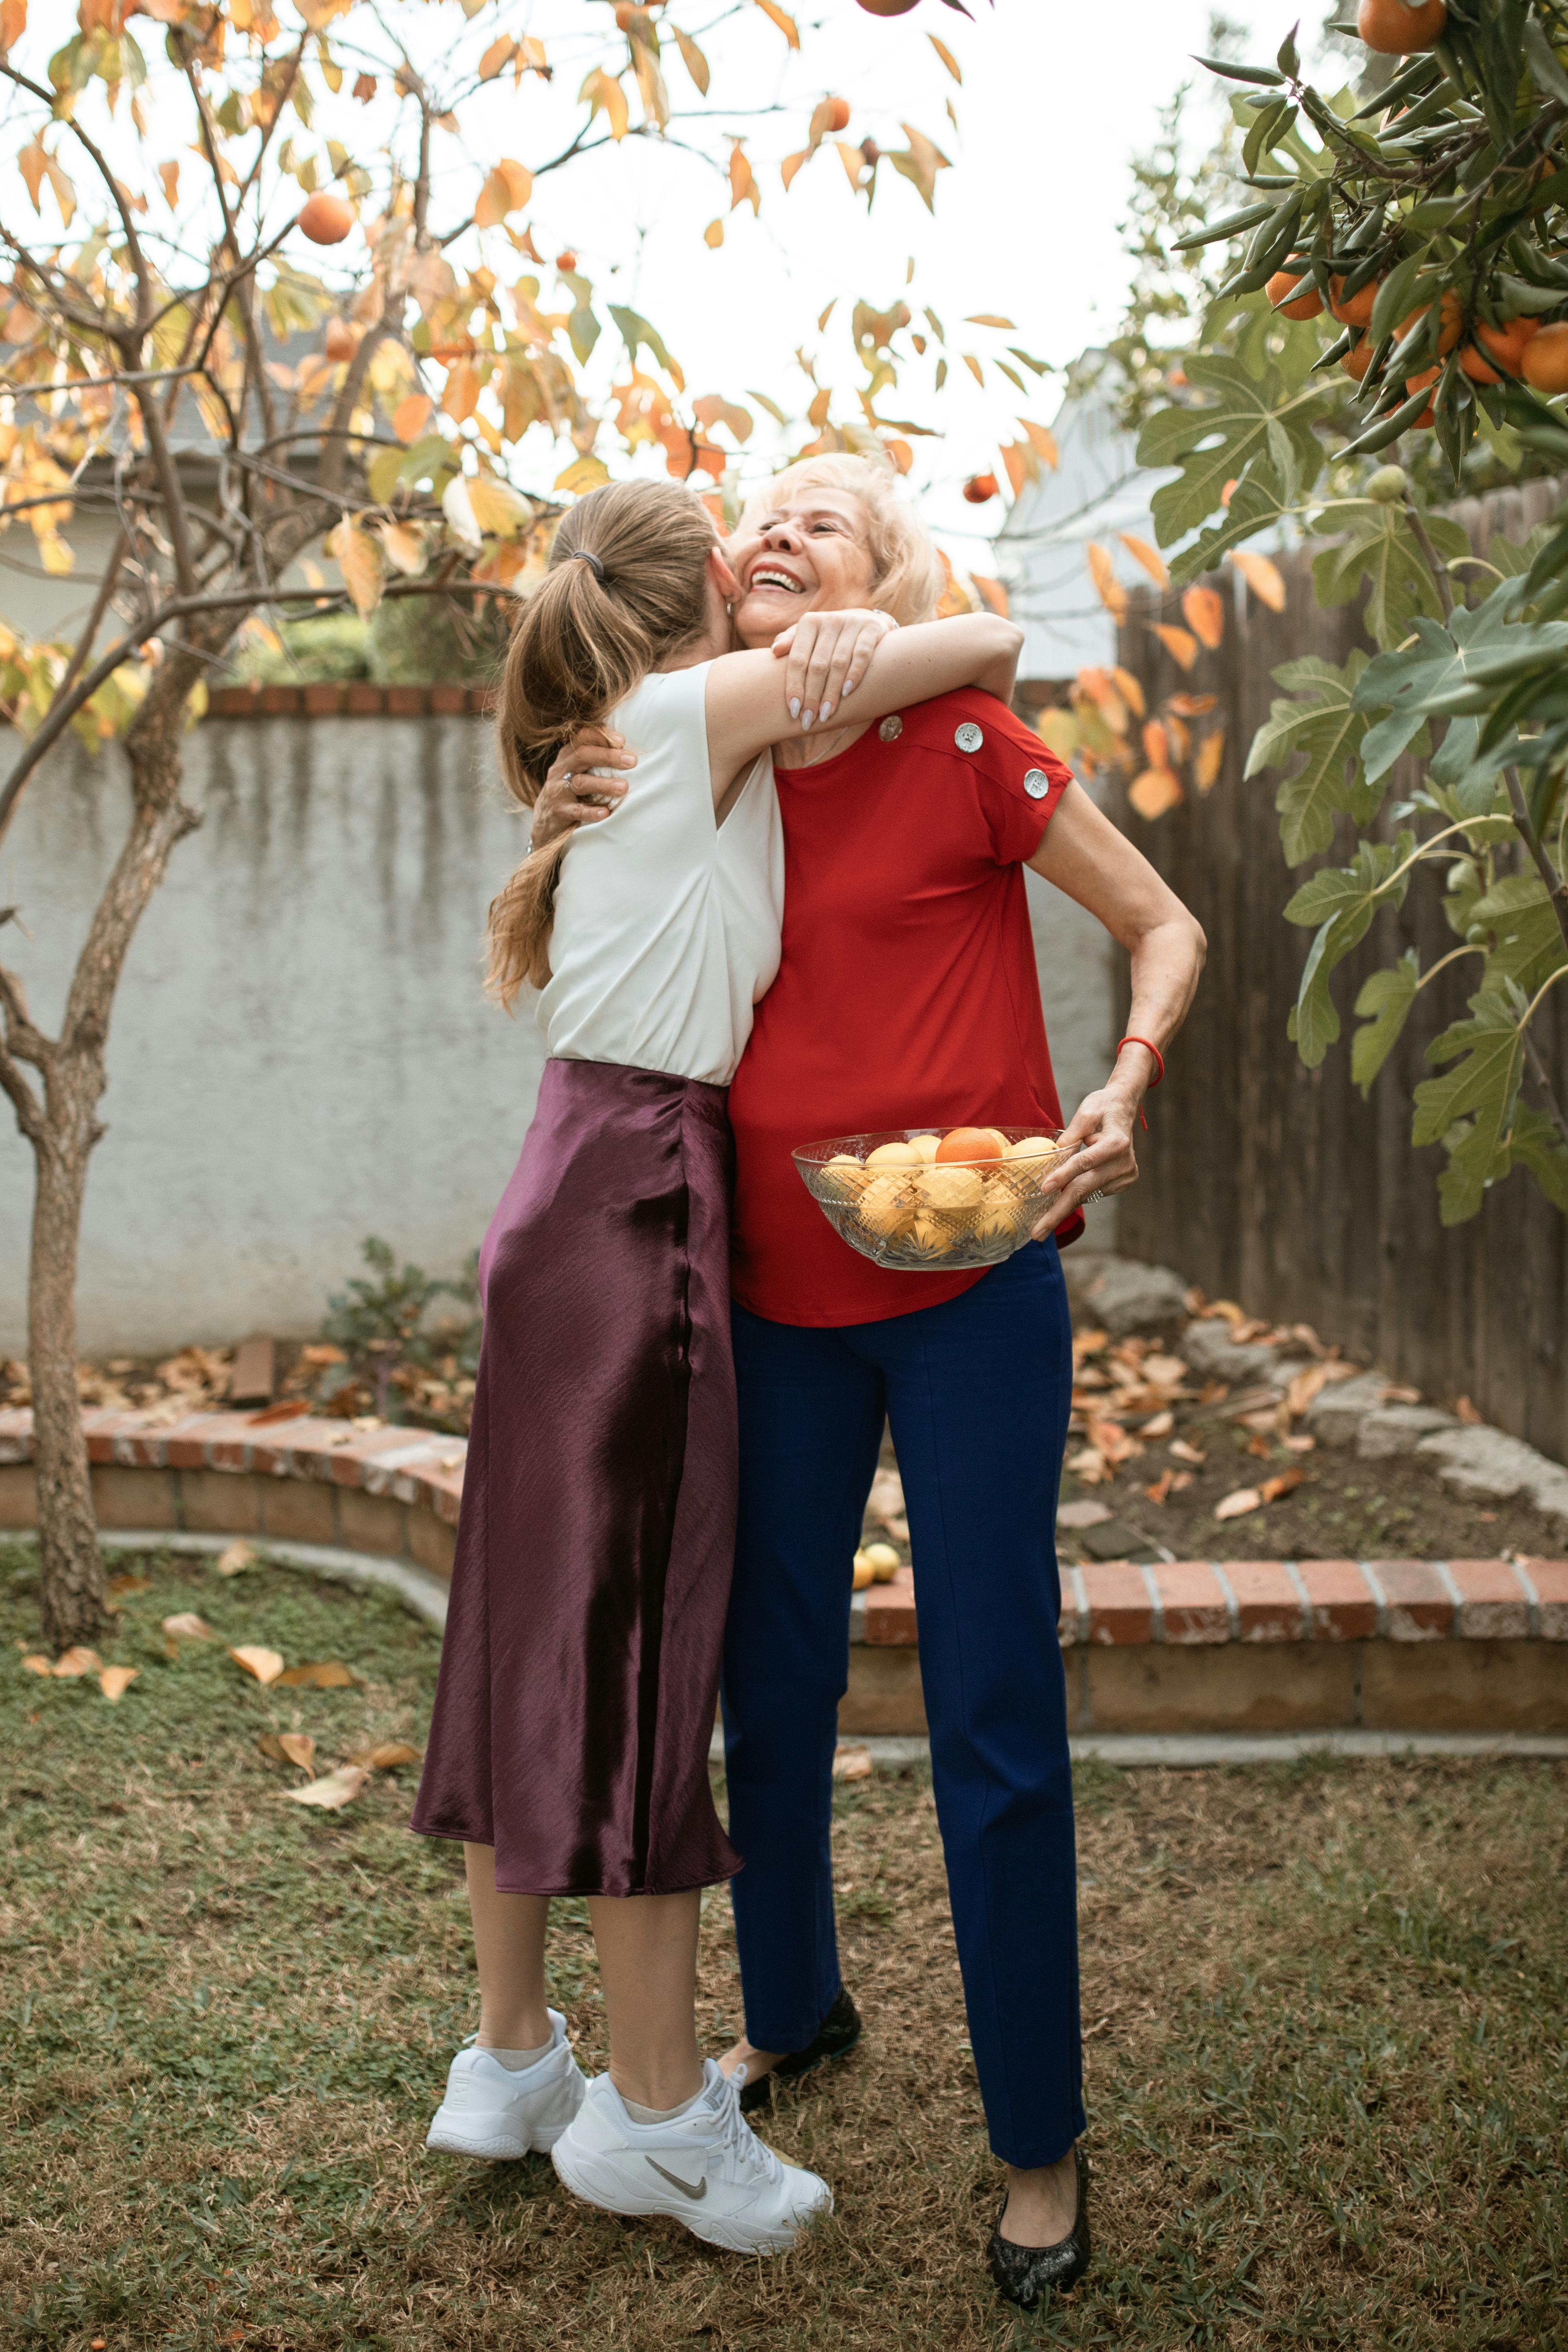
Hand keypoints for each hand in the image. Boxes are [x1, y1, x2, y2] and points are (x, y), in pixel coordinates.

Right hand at [528, 727, 635, 849]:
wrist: (545, 820)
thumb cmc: (571, 791)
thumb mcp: (578, 770)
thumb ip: (595, 758)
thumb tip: (627, 748)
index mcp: (567, 756)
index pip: (582, 737)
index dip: (602, 736)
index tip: (623, 740)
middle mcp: (560, 769)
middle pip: (582, 755)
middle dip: (608, 756)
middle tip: (631, 761)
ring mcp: (558, 790)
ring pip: (581, 783)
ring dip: (604, 784)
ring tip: (624, 787)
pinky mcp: (559, 811)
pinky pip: (576, 810)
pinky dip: (591, 811)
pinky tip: (606, 812)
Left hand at [770, 606, 897, 728]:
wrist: (864, 621)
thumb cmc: (828, 637)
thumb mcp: (807, 636)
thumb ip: (790, 643)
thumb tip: (775, 652)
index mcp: (809, 622)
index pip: (798, 659)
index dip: (794, 686)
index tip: (793, 711)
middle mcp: (829, 620)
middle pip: (817, 665)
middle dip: (812, 696)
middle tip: (808, 720)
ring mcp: (852, 623)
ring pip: (839, 663)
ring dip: (831, 692)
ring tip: (826, 714)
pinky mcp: (872, 628)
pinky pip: (862, 655)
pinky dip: (854, 675)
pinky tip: (846, 694)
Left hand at [1028, 1086, 1139, 1238]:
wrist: (1124, 1108)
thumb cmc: (1102, 1107)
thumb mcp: (1085, 1112)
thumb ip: (1070, 1135)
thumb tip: (1052, 1155)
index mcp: (1116, 1142)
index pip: (1085, 1162)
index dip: (1063, 1175)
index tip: (1044, 1189)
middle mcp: (1124, 1162)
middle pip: (1085, 1189)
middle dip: (1058, 1212)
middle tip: (1037, 1233)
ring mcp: (1126, 1174)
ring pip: (1087, 1194)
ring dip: (1063, 1206)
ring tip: (1042, 1223)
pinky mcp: (1124, 1182)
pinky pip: (1094, 1192)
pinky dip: (1077, 1196)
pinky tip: (1067, 1193)